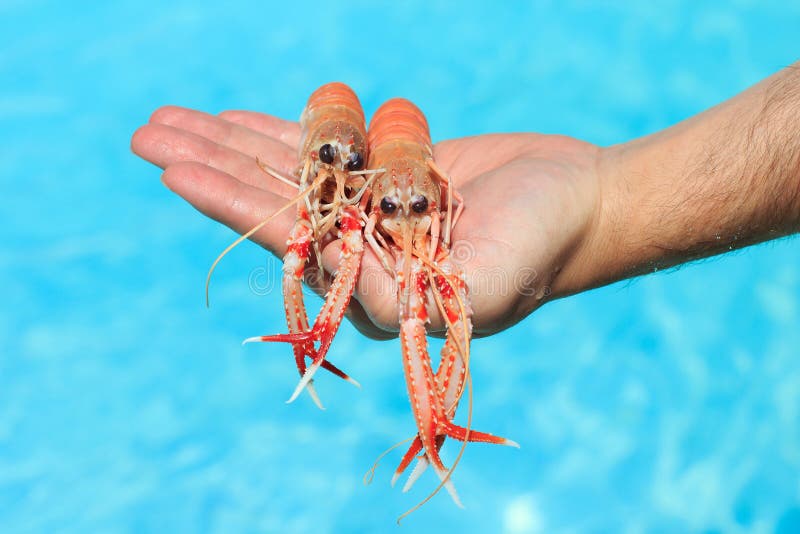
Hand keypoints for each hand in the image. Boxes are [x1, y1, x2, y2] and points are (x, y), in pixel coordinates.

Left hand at [131, 107, 601, 338]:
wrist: (581, 203)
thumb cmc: (546, 247)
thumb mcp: (490, 285)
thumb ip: (424, 301)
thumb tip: (349, 289)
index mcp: (374, 290)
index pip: (288, 241)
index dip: (232, 204)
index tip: (177, 170)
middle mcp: (361, 253)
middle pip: (271, 203)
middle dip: (210, 167)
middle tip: (146, 135)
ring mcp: (368, 212)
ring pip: (287, 173)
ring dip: (227, 144)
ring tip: (166, 121)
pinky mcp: (382, 176)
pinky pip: (320, 151)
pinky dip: (276, 134)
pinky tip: (230, 121)